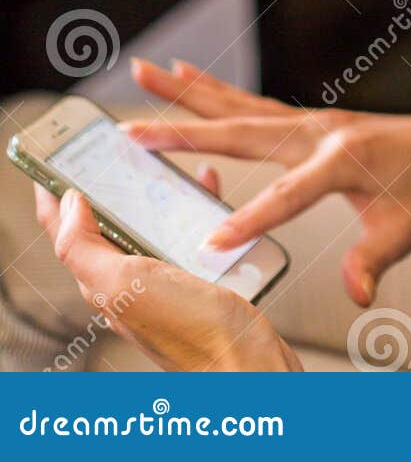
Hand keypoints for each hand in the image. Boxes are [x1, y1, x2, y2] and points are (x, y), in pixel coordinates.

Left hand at [35, 170, 299, 372]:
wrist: (249, 366)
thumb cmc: (192, 333)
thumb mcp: (125, 284)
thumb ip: (86, 248)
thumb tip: (66, 205)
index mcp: (105, 282)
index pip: (66, 235)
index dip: (54, 200)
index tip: (52, 163)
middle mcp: (130, 285)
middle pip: (107, 229)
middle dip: (104, 190)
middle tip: (107, 154)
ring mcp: (165, 285)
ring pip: (150, 229)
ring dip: (153, 195)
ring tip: (162, 165)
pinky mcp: (198, 283)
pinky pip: (187, 238)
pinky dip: (194, 211)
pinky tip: (209, 195)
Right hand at [123, 60, 410, 305]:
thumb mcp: (408, 231)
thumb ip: (374, 261)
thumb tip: (358, 298)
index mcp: (343, 160)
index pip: (288, 195)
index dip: (251, 220)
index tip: (209, 242)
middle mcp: (319, 132)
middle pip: (242, 130)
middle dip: (184, 129)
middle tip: (131, 128)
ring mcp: (309, 121)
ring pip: (238, 107)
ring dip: (188, 92)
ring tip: (145, 73)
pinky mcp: (304, 122)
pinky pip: (250, 106)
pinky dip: (215, 92)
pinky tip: (186, 77)